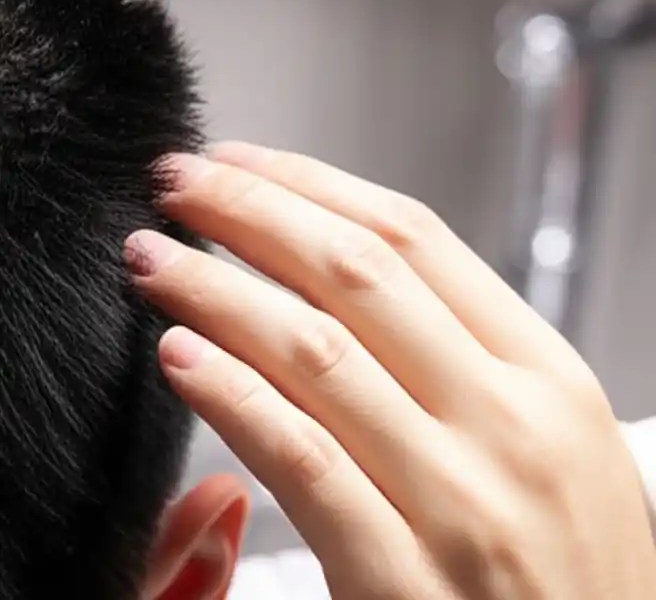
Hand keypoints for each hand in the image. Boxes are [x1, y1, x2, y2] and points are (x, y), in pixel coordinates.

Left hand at [126, 144, 655, 597]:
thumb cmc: (567, 582)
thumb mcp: (554, 453)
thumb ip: (463, 369)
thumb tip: (336, 283)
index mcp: (548, 381)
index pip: (414, 240)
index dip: (309, 186)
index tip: (238, 160)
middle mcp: (508, 425)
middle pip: (354, 274)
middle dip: (249, 211)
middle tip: (174, 181)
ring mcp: (459, 503)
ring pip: (314, 350)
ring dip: (214, 289)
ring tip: (151, 259)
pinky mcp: (400, 582)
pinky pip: (301, 459)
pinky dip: (231, 395)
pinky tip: (177, 355)